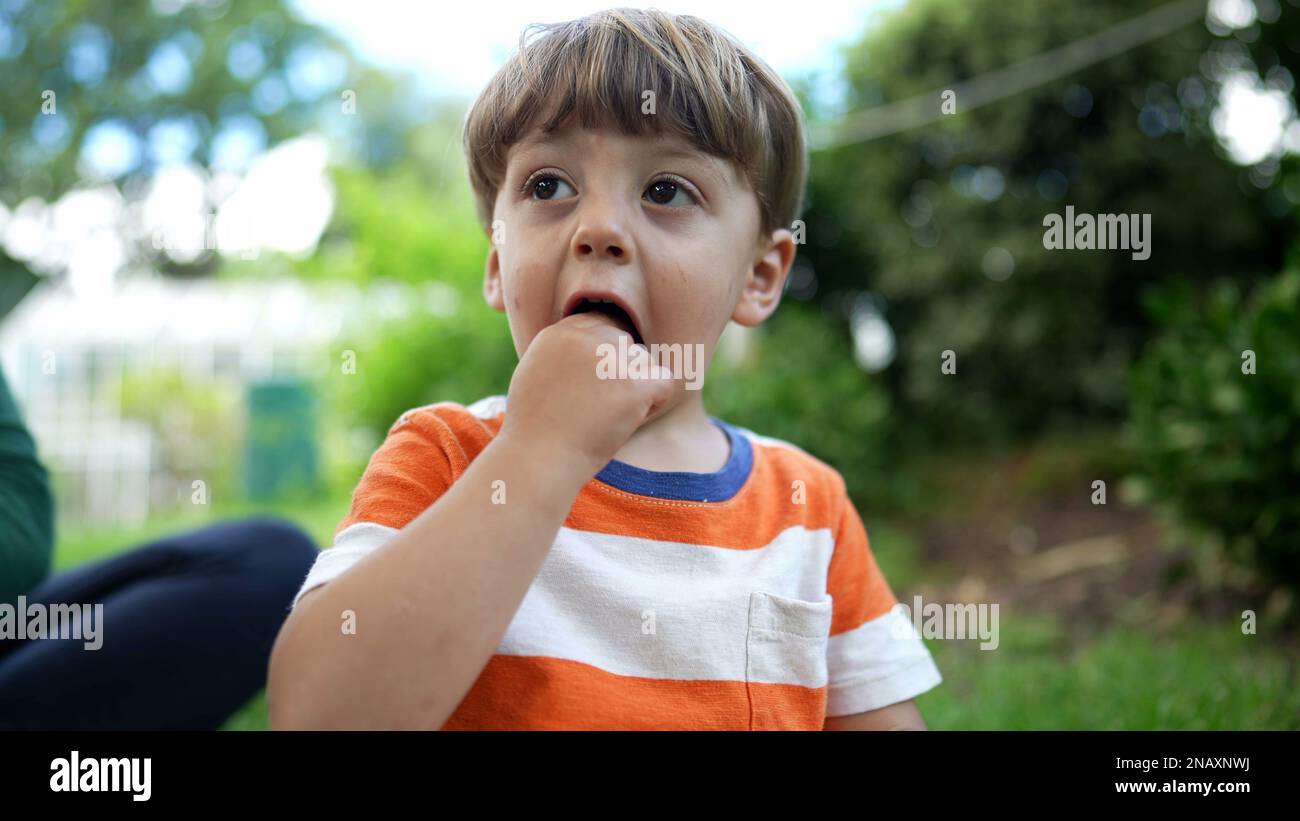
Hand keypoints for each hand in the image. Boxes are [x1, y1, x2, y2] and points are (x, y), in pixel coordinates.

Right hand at [499, 312, 675, 478]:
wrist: (539, 459)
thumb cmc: (535, 428)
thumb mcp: (535, 373)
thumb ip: (564, 352)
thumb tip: (593, 348)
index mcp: (561, 332)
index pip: (601, 325)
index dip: (604, 355)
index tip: (594, 384)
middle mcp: (587, 338)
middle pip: (624, 342)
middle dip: (620, 370)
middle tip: (601, 404)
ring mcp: (612, 359)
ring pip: (644, 362)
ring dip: (636, 387)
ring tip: (610, 415)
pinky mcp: (635, 384)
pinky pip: (664, 383)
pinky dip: (655, 403)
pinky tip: (631, 419)